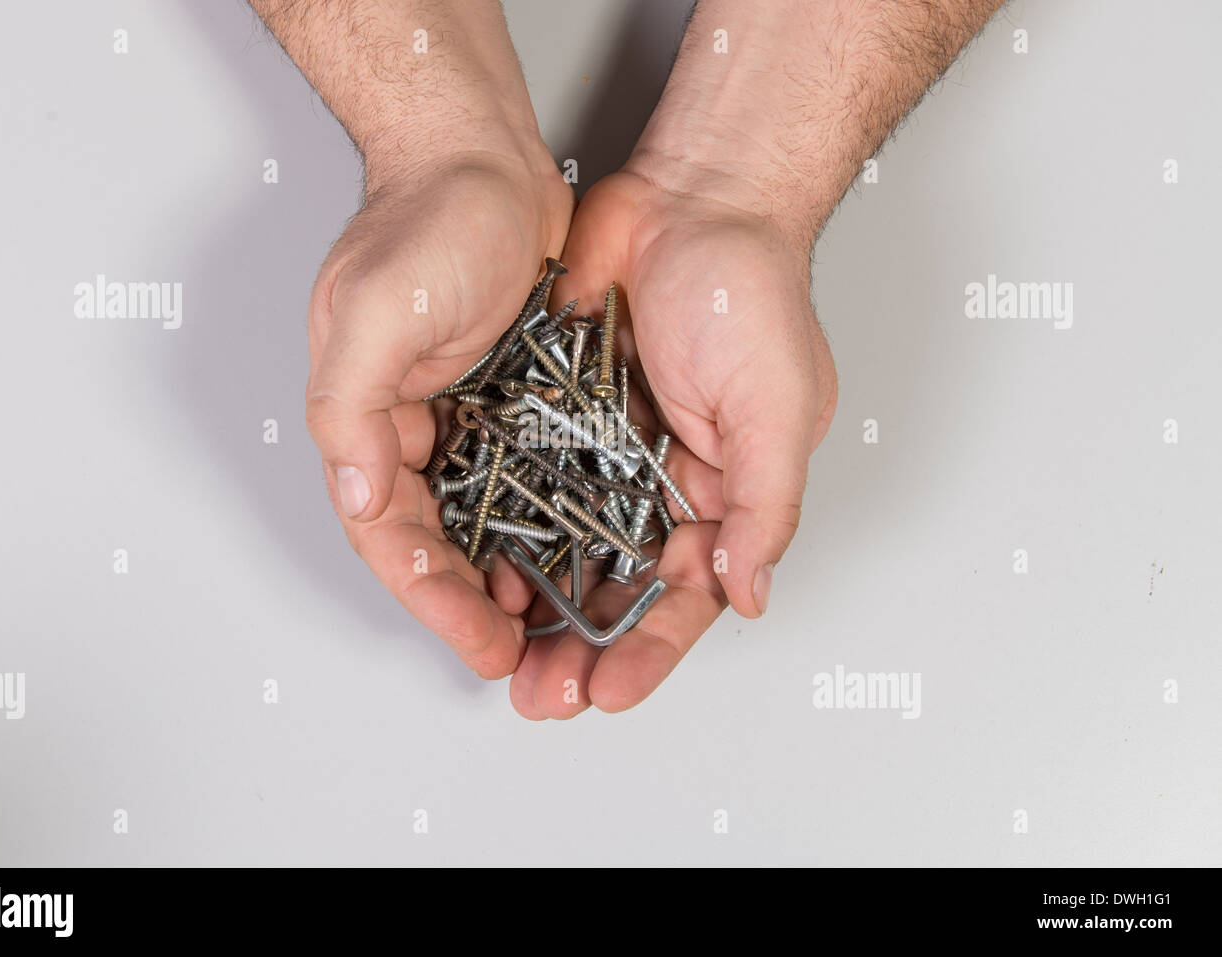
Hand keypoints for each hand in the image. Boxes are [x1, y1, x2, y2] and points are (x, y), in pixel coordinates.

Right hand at [306, 146, 570, 677]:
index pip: (388, 534)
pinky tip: (570, 558)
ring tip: (547, 627)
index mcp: (364, 419)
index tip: (478, 640)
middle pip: (434, 544)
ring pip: (481, 523)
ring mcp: (463, 418)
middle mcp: (409, 429)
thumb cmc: (424, 219)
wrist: (484, 156)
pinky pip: (526, 481)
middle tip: (520, 657)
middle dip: (469, 607)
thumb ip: (351, 409)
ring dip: (506, 579)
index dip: (430, 595)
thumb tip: (353, 493)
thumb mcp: (373, 312)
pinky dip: (542, 526)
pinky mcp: (513, 402)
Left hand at [509, 156, 836, 717]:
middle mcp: (661, 482)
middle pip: (617, 588)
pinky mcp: (555, 412)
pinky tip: (474, 569)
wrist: (692, 195)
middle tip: (541, 695)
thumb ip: (763, 507)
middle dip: (581, 649)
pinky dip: (501, 528)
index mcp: (723, 493)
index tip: (609, 693)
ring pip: (562, 549)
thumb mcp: (776, 409)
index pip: (687, 597)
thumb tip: (749, 596)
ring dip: (535, 605)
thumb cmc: (752, 294)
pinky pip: (523, 482)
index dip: (650, 650)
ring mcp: (604, 450)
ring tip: (500, 653)